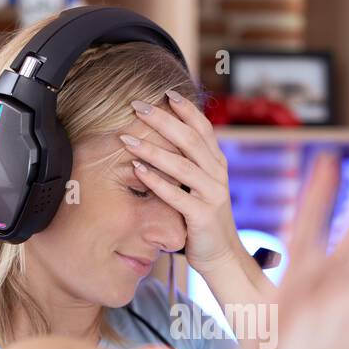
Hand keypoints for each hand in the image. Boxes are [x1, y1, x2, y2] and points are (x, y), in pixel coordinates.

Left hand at [122, 93, 249, 275]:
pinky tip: (137, 170)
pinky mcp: (202, 215)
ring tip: (126, 138)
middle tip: (137, 106)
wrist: (222, 255)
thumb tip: (168, 138)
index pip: (203, 129)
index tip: (165, 92)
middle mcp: (217, 174)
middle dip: (162, 120)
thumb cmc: (204, 219)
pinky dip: (156, 181)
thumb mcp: (201, 186)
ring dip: (152, 149)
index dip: (186, 109)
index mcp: (217, 164)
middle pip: (189, 139)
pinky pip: (176, 195)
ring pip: (181, 165)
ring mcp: (212, 194)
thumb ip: (190, 164)